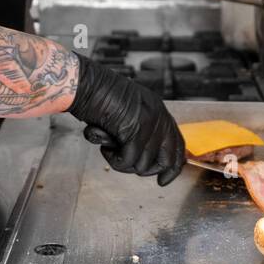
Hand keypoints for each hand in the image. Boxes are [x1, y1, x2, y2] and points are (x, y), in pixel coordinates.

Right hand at [68, 55, 185, 185]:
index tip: (163, 181)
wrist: (86, 83)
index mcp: (159, 110)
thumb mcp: (127, 113)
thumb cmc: (99, 97)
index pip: (177, 145)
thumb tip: (142, 160)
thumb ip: (139, 131)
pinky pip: (127, 161)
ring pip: (142, 165)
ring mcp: (149, 123)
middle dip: (145, 169)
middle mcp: (158, 116)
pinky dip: (113, 159)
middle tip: (123, 162)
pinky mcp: (135, 130)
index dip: (172, 167)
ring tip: (108, 145)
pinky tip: (104, 144)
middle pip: (165, 160)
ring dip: (121, 161)